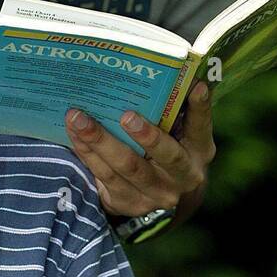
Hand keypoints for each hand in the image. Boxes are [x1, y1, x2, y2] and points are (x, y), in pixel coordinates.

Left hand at [65, 82, 215, 217]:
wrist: (159, 195)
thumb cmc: (166, 149)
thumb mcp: (179, 134)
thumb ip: (174, 110)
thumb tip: (162, 72)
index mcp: (199, 151)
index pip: (202, 127)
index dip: (200, 109)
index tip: (196, 86)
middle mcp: (183, 177)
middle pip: (166, 156)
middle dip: (147, 136)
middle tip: (127, 115)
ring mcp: (156, 195)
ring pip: (127, 167)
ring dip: (100, 141)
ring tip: (79, 118)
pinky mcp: (129, 204)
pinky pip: (104, 176)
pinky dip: (87, 153)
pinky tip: (74, 133)